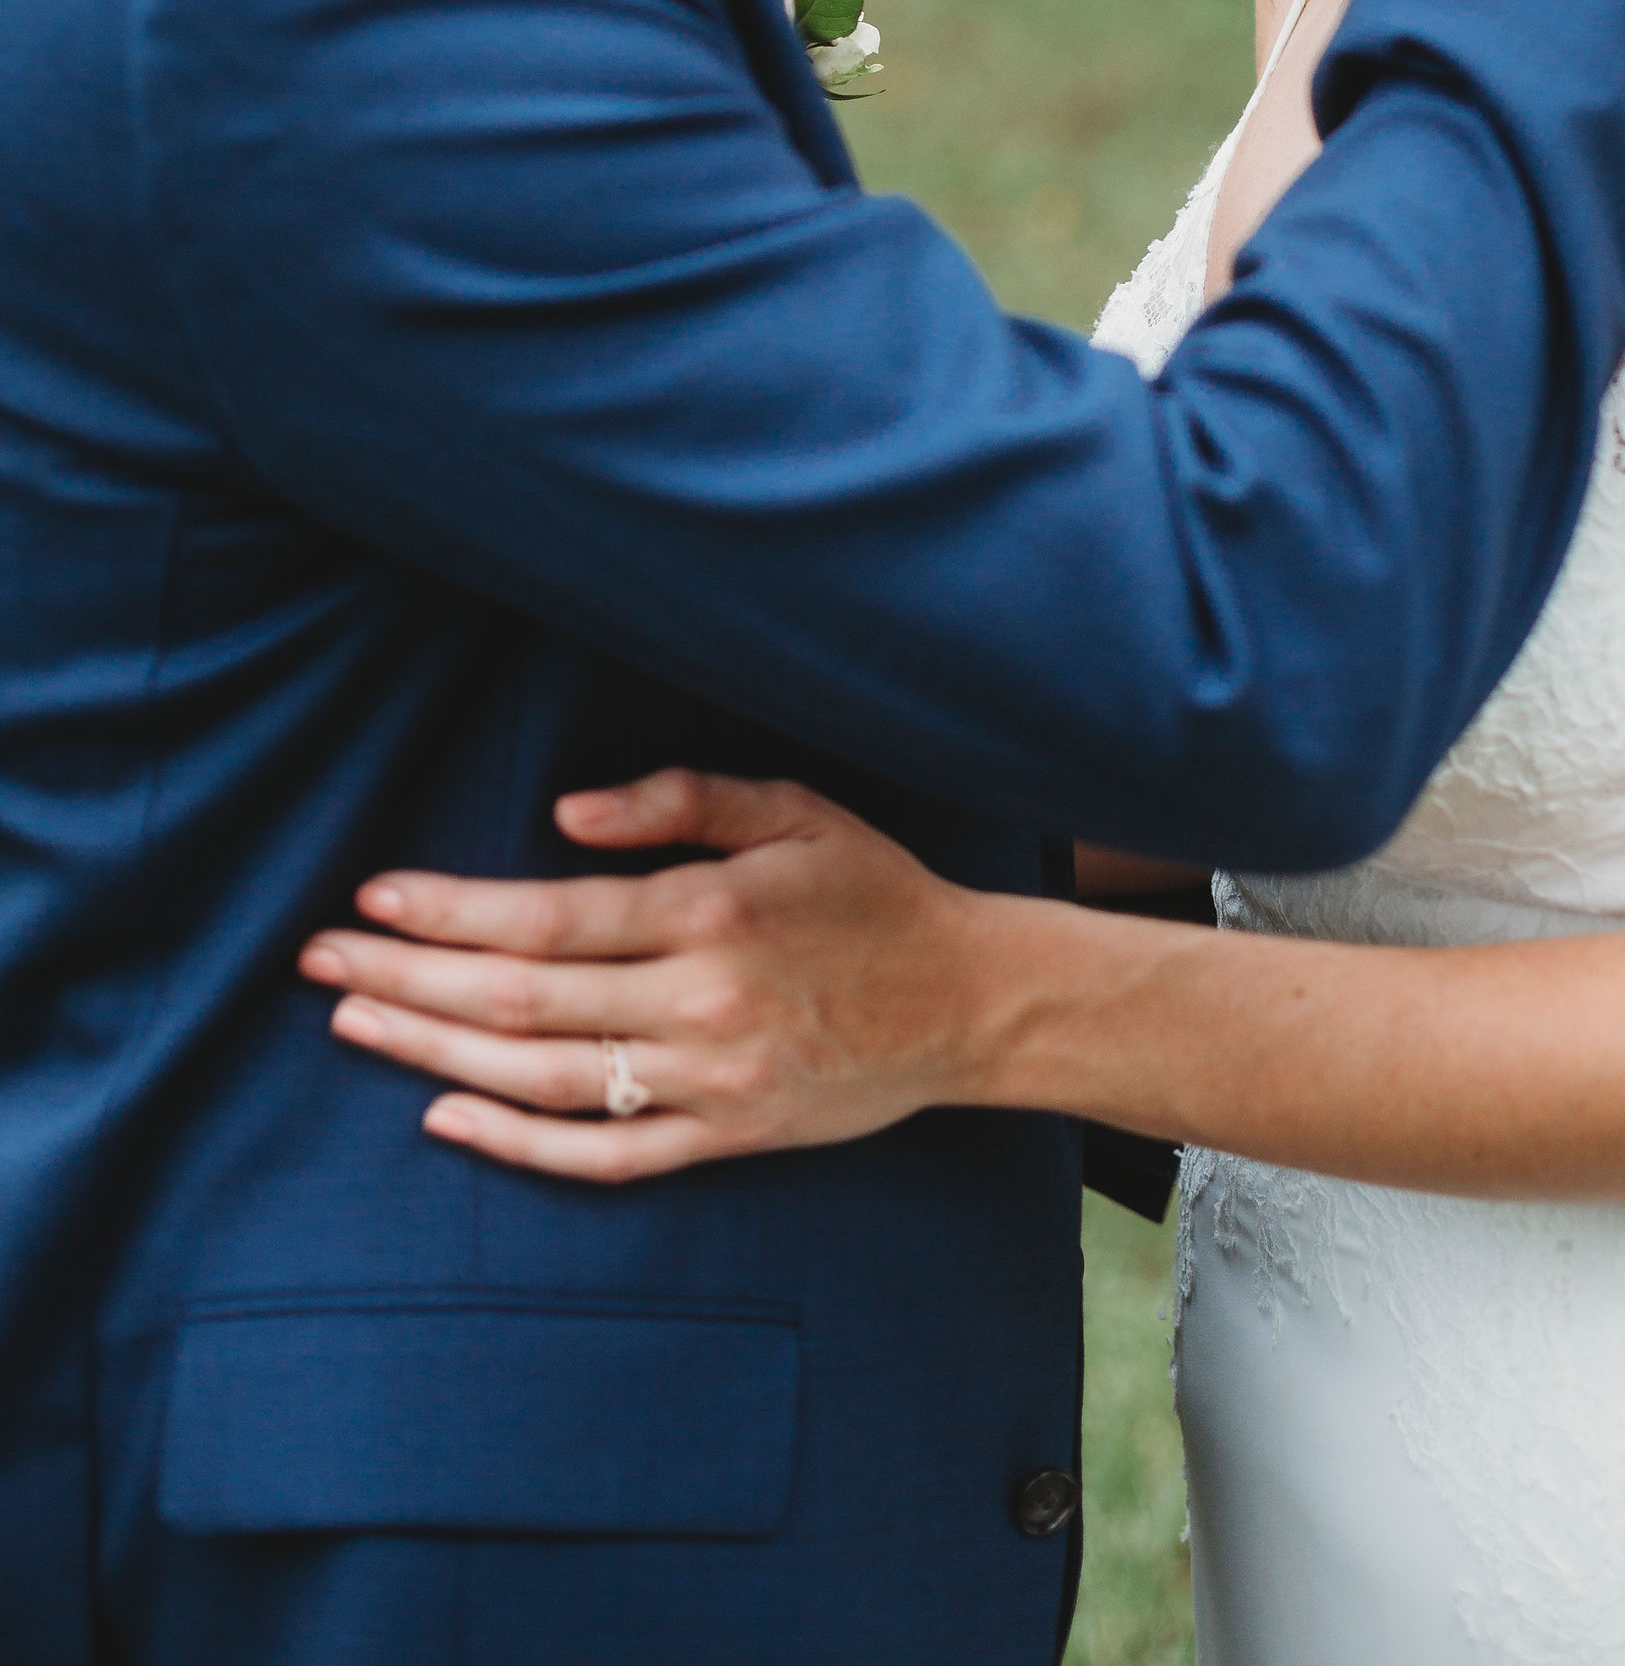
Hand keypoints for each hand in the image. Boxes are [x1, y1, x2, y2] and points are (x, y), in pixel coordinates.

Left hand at [297, 769, 988, 1184]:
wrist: (967, 1000)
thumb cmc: (872, 889)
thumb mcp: (794, 809)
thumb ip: (683, 800)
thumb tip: (566, 819)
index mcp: (713, 912)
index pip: (550, 918)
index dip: (451, 909)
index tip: (374, 894)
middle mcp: (701, 1004)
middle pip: (523, 1002)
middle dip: (410, 976)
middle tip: (322, 960)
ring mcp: (709, 1082)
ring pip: (544, 1081)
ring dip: (434, 1053)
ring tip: (355, 1023)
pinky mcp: (723, 1138)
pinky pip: (601, 1158)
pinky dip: (516, 1143)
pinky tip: (445, 1116)